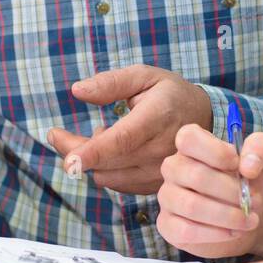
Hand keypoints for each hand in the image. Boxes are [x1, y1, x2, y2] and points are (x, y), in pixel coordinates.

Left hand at [47, 65, 211, 194]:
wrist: (207, 122)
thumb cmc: (170, 94)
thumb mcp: (145, 76)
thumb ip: (111, 82)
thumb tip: (77, 90)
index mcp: (157, 118)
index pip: (123, 140)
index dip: (94, 151)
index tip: (69, 160)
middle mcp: (161, 151)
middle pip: (106, 161)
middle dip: (73, 149)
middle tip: (56, 134)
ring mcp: (160, 173)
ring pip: (107, 176)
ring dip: (92, 159)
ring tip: (102, 133)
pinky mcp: (156, 187)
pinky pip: (117, 184)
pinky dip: (106, 168)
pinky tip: (115, 150)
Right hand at [156, 124, 262, 257]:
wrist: (253, 214)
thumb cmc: (255, 181)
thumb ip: (261, 147)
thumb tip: (247, 165)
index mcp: (192, 145)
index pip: (188, 138)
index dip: (216, 152)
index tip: (239, 165)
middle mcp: (174, 168)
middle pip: (195, 176)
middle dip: (232, 192)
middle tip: (255, 201)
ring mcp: (168, 197)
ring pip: (191, 206)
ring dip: (227, 216)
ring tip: (249, 220)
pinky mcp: (169, 225)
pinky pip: (185, 230)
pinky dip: (215, 234)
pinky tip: (233, 232)